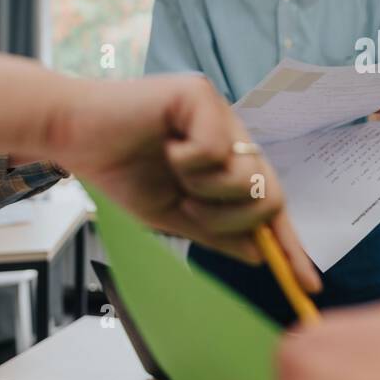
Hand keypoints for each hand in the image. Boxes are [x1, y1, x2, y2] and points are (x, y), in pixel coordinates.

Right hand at [46, 74, 320, 292]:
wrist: (71, 138)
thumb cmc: (119, 170)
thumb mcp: (174, 216)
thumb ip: (216, 233)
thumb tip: (260, 254)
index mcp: (229, 161)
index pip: (270, 206)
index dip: (290, 246)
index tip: (308, 287)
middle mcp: (233, 134)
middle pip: (268, 196)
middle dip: (228, 217)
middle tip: (189, 206)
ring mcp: (222, 112)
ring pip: (246, 175)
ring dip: (203, 189)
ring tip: (171, 168)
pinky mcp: (202, 92)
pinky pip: (215, 149)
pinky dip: (185, 160)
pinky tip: (163, 144)